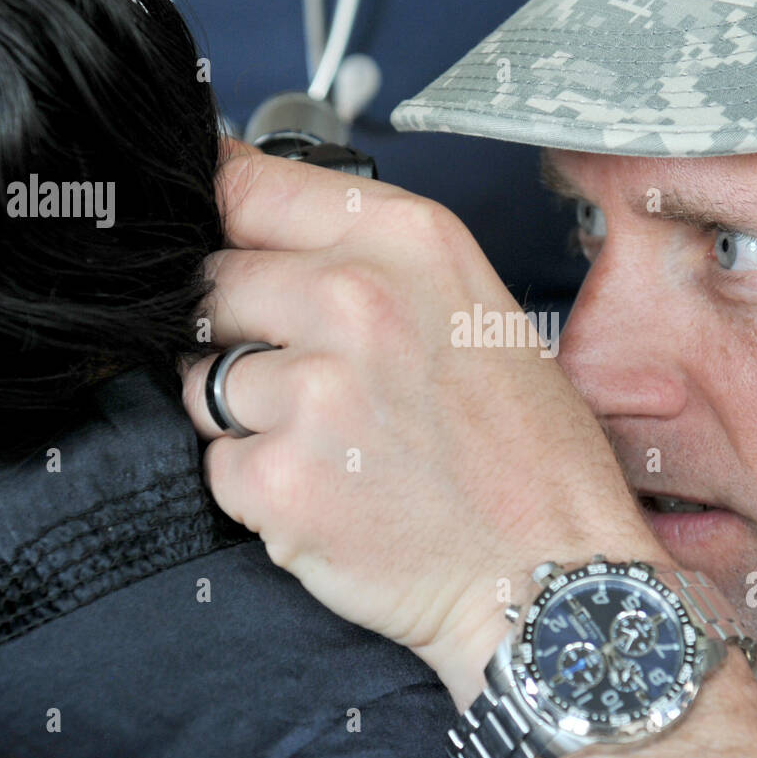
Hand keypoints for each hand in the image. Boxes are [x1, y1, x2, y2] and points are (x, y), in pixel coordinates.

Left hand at [180, 142, 671, 706]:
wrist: (553, 572)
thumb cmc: (526, 451)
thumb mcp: (473, 307)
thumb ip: (366, 257)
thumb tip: (250, 226)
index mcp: (408, 241)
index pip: (244, 184)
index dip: (212, 216)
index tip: (204, 237)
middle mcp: (355, 300)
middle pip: (212, 284)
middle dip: (238, 332)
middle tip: (314, 382)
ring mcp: (314, 392)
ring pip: (203, 379)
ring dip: (247, 416)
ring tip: (335, 447)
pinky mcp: (280, 480)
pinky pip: (218, 465)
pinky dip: (259, 487)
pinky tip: (331, 495)